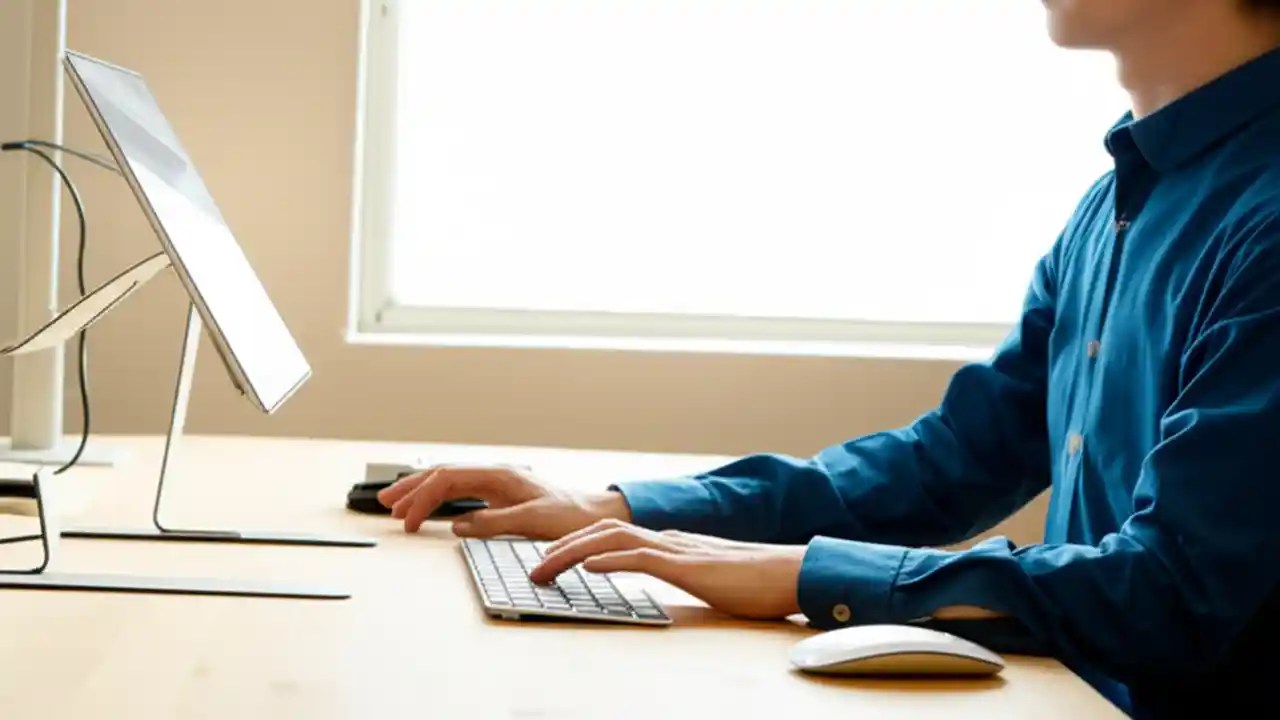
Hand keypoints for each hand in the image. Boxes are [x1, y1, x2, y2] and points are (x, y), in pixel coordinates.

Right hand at [377, 464, 631, 537]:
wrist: (593, 515)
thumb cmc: (570, 516)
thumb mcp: (532, 520)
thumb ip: (494, 521)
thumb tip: (459, 525)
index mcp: (500, 474)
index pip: (449, 479)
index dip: (422, 498)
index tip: (408, 520)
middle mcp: (495, 473)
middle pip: (442, 474)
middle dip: (411, 487)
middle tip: (384, 503)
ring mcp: (497, 482)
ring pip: (449, 481)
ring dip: (421, 491)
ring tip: (396, 505)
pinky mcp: (500, 494)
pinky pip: (461, 491)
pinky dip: (439, 497)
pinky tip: (428, 506)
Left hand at [530, 519, 805, 619]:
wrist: (791, 573)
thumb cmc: (755, 582)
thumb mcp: (706, 575)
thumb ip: (682, 568)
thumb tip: (661, 569)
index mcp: (670, 543)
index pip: (612, 535)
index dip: (576, 544)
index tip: (549, 558)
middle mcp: (667, 539)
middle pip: (601, 531)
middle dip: (561, 546)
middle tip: (532, 565)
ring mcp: (676, 549)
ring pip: (612, 539)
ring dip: (572, 553)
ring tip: (544, 567)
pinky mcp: (687, 566)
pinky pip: (641, 557)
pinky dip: (610, 559)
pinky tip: (589, 568)